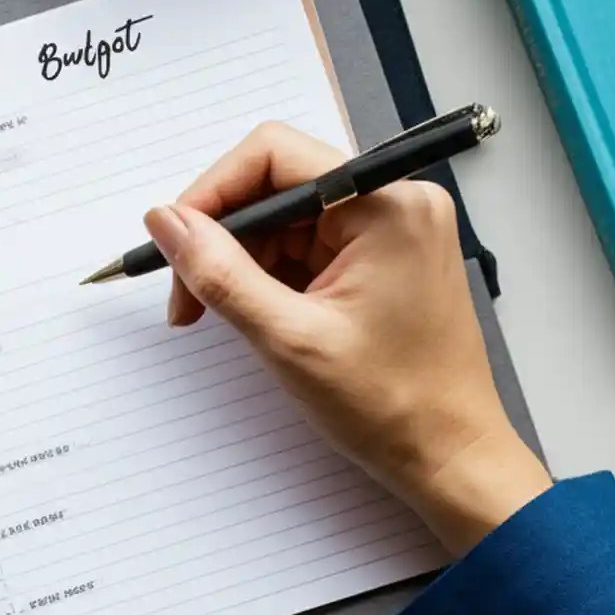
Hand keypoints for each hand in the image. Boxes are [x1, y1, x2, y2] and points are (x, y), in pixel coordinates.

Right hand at [145, 122, 551, 555]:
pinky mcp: (380, 257)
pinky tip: (253, 314)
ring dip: (240, 261)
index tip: (174, 238)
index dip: (212, 192)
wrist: (450, 459)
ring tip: (213, 314)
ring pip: (283, 220)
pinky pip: (305, 246)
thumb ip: (219, 273)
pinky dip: (267, 277)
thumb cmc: (392, 406)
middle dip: (221, 236)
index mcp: (386, 205)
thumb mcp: (288, 338)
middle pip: (275, 186)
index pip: (274, 155)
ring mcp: (389, 229)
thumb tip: (164, 221)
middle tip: (184, 294)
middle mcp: (394, 201)